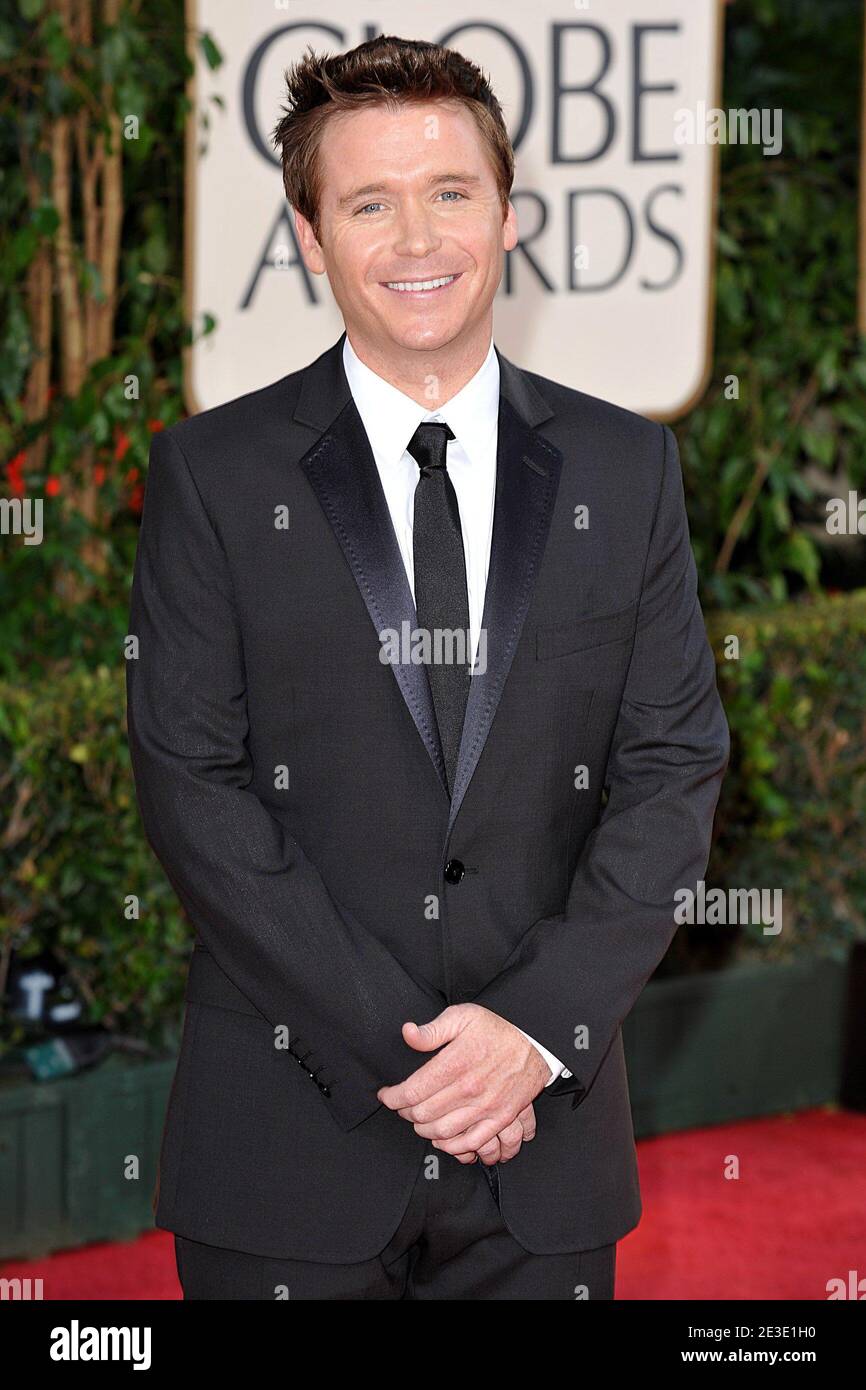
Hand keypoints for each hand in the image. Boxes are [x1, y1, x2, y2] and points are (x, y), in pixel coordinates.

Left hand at [377, 1004, 549, 1159]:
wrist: (535, 1041)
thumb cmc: (497, 1028)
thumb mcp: (462, 1016)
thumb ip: (432, 1029)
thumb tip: (407, 1032)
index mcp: (456, 1063)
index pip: (412, 1091)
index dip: (393, 1097)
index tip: (387, 1095)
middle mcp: (469, 1089)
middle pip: (423, 1114)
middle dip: (405, 1113)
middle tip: (402, 1106)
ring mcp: (486, 1107)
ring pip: (442, 1132)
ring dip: (424, 1130)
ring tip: (419, 1120)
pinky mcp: (500, 1118)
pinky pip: (471, 1143)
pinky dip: (452, 1147)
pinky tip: (443, 1138)